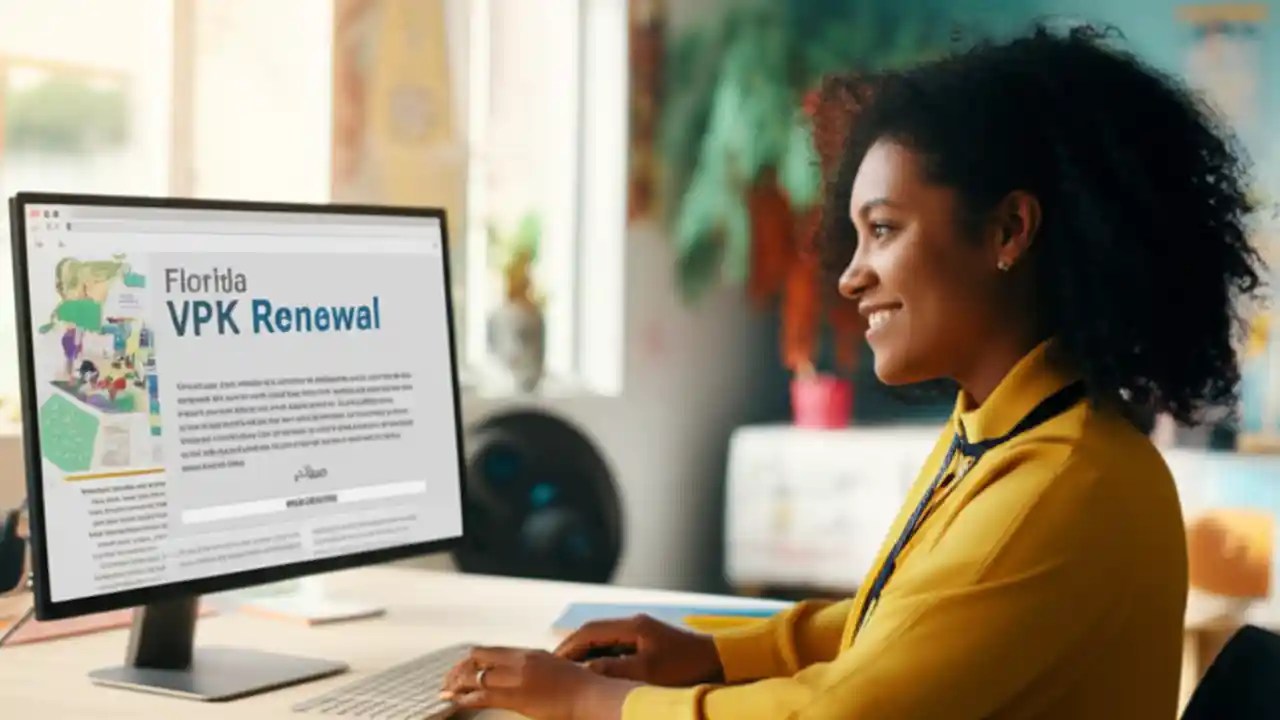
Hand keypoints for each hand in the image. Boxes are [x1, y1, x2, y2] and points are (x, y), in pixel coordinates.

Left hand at [440, 646, 638, 719]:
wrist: (589, 695)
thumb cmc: (579, 686)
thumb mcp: (554, 668)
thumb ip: (535, 668)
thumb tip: (524, 675)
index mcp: (528, 652)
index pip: (490, 650)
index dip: (472, 660)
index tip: (463, 669)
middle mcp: (519, 660)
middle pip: (478, 658)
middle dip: (459, 670)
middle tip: (448, 682)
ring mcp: (517, 677)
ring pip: (476, 676)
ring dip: (457, 684)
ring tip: (446, 692)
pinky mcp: (515, 696)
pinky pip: (482, 696)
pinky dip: (465, 698)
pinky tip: (456, 701)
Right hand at [554, 613, 723, 685]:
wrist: (718, 663)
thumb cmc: (685, 668)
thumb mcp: (647, 672)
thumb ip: (614, 670)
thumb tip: (586, 669)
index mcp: (633, 626)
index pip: (589, 631)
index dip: (568, 646)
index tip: (551, 662)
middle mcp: (635, 623)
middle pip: (594, 632)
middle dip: (573, 649)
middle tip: (554, 668)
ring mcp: (642, 631)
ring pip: (604, 639)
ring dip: (587, 653)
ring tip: (570, 672)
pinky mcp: (649, 642)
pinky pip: (617, 646)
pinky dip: (602, 656)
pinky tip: (595, 672)